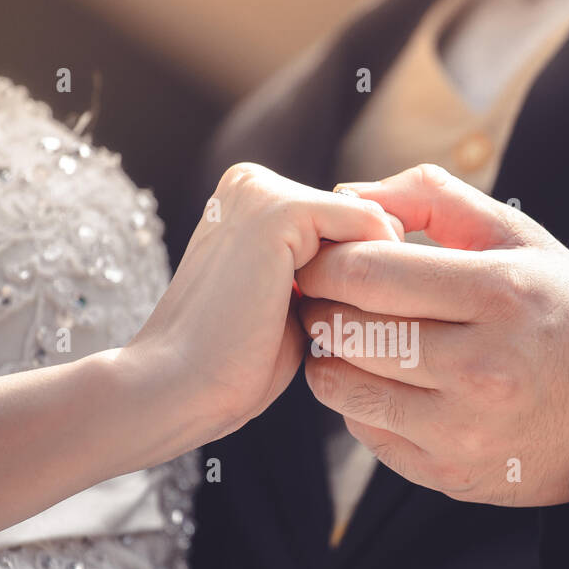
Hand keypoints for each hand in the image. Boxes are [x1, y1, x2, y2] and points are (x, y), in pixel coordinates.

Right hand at [129, 163, 401, 446]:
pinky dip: (373, 274)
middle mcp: (253, 181)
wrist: (179, 387)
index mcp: (250, 199)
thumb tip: (389, 256)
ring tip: (331, 326)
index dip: (363, 275)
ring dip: (372, 279)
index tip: (347, 320)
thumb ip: (325, 271)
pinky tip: (336, 316)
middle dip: (371, 273)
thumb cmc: (233, 363)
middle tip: (339, 328)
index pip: (346, 222)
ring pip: (371, 222)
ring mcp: (263, 189)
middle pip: (362, 218)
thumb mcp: (291, 302)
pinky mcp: (279, 209)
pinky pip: (368, 225)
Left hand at [296, 164, 568, 505]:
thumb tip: (350, 193)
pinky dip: (359, 404)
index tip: (323, 259)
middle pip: (347, 330)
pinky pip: (366, 432)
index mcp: (499, 293)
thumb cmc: (563, 311)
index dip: (326, 262)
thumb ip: (435, 197)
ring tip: (348, 339)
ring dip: (330, 358)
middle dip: (320, 307)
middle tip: (323, 297)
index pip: (367, 273)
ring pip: (343, 389)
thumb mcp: (520, 238)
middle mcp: (481, 367)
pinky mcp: (450, 473)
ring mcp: (463, 429)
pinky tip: (386, 383)